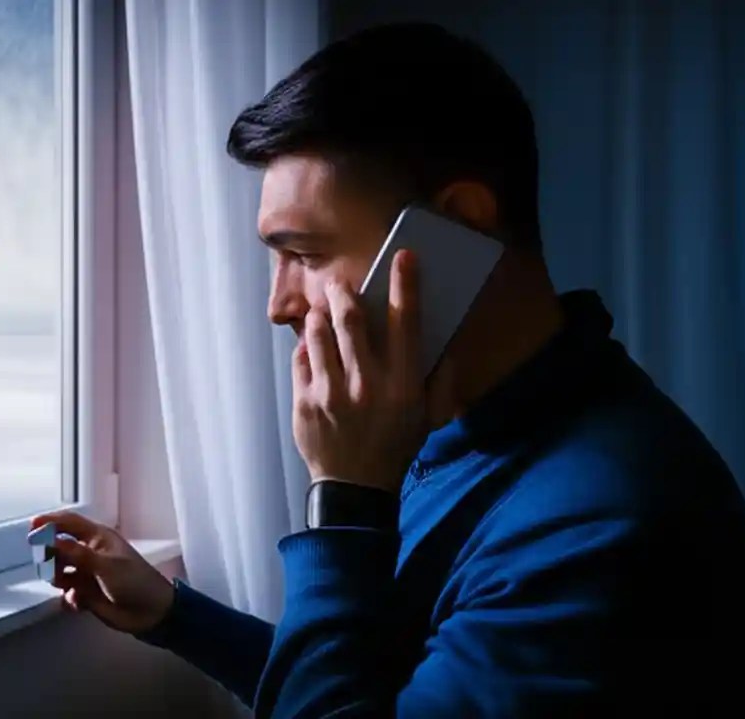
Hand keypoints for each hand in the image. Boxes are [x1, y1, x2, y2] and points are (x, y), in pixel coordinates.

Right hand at [29, 511, 174, 633]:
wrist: (150, 613)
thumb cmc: (134, 581)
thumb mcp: (105, 564)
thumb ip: (76, 553)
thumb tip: (51, 540)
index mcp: (98, 538)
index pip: (69, 523)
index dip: (50, 522)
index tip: (31, 527)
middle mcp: (89, 554)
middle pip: (58, 548)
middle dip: (51, 557)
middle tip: (51, 566)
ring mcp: (87, 574)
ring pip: (59, 572)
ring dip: (58, 579)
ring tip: (70, 587)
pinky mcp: (86, 595)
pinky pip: (66, 594)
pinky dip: (69, 599)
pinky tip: (78, 604)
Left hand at [292, 249, 426, 491]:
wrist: (356, 488)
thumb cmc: (395, 445)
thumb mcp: (428, 416)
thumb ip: (441, 378)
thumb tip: (444, 341)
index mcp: (402, 385)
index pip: (405, 324)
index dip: (405, 285)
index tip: (403, 257)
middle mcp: (365, 385)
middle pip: (351, 319)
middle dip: (345, 292)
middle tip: (342, 283)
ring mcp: (330, 394)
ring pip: (318, 334)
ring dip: (320, 317)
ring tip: (324, 315)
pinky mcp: (304, 402)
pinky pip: (300, 360)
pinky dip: (306, 348)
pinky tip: (314, 350)